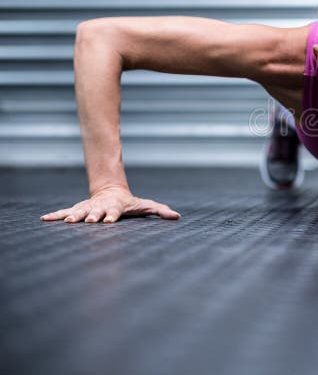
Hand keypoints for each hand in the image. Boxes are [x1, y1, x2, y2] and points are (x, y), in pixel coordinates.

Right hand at [40, 185, 180, 223]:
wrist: (113, 193)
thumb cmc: (132, 204)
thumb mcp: (147, 206)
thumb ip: (161, 211)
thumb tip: (177, 216)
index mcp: (116, 208)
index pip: (114, 213)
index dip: (111, 216)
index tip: (107, 221)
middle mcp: (100, 208)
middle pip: (95, 213)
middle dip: (91, 217)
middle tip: (88, 221)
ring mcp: (88, 208)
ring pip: (79, 212)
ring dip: (72, 217)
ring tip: (65, 222)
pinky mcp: (79, 210)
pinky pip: (64, 212)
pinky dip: (55, 215)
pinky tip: (43, 219)